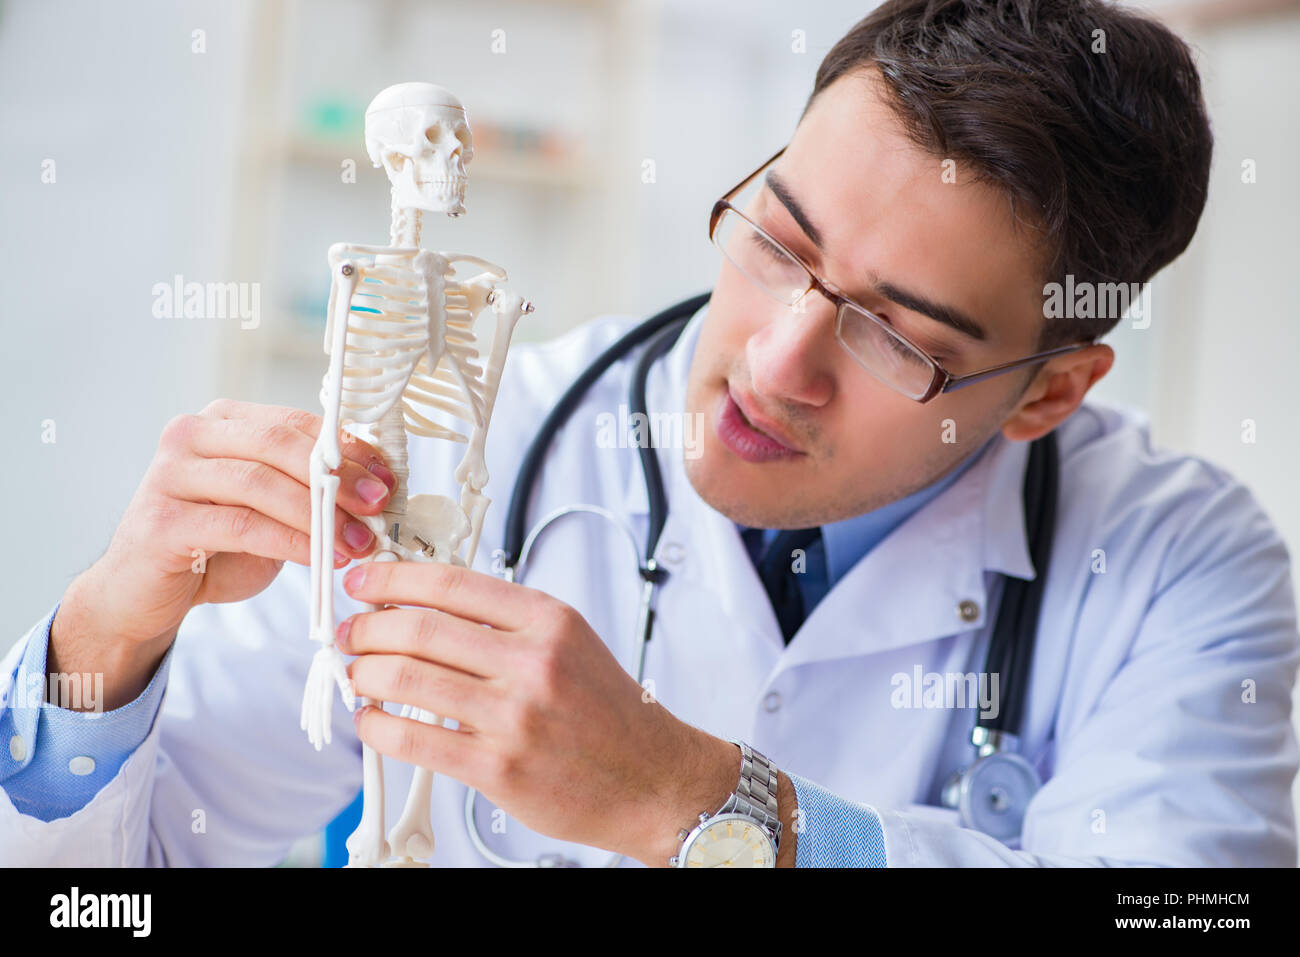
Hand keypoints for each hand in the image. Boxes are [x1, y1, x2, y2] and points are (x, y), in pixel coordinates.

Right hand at [51, 400, 395, 705]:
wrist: (143, 594)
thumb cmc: (215, 548)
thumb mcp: (271, 511)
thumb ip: (309, 490)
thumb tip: (376, 488)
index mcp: (222, 422)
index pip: (295, 423)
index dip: (348, 449)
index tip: (387, 480)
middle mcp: (190, 436)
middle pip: (278, 444)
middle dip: (337, 477)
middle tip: (376, 508)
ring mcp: (169, 474)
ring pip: (260, 482)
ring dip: (318, 515)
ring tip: (355, 543)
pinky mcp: (161, 520)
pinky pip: (240, 525)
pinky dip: (288, 541)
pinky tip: (319, 558)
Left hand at [337, 559, 739, 864]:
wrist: (650, 778)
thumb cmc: (608, 713)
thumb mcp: (569, 642)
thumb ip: (505, 621)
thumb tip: (425, 603)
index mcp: (549, 620)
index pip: (451, 583)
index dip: (392, 579)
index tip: (364, 582)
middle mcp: (533, 662)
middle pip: (420, 628)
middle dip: (367, 628)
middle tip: (351, 634)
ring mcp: (515, 717)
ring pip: (408, 680)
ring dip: (365, 674)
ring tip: (357, 674)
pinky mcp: (499, 768)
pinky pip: (415, 741)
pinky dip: (378, 726)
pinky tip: (372, 720)